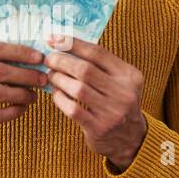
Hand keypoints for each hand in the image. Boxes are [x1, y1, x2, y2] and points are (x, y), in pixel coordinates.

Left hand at [43, 33, 146, 171]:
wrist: (130, 138)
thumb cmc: (117, 103)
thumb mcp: (120, 81)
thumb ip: (100, 65)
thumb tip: (64, 45)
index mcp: (129, 75)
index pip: (98, 53)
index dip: (73, 43)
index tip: (54, 39)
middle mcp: (124, 93)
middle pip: (85, 69)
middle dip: (61, 61)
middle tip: (48, 59)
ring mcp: (112, 112)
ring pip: (77, 88)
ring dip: (59, 79)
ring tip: (51, 75)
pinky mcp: (99, 128)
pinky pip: (72, 109)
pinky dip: (60, 98)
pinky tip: (56, 93)